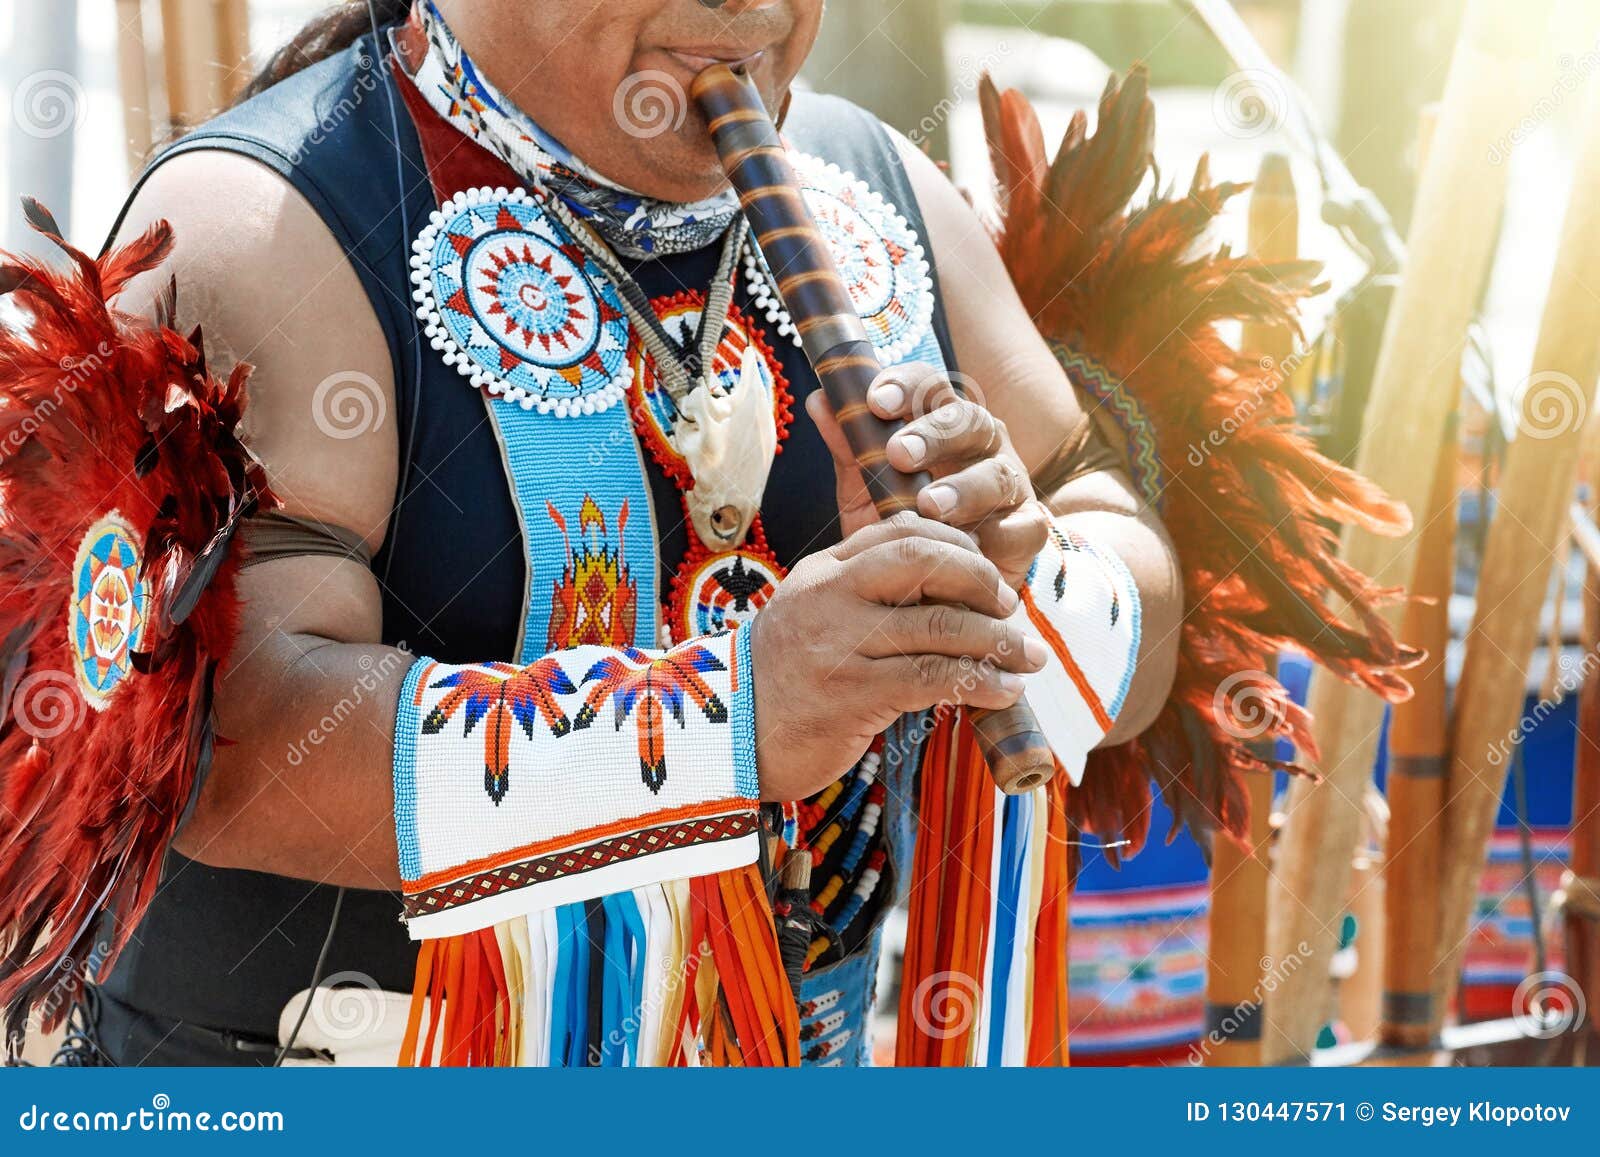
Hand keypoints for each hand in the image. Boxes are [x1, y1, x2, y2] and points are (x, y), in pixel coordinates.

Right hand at [748, 513, 1047, 801]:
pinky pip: (934, 679)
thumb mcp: (813, 618)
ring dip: (998, 641)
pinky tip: (1005, 691)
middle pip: (925, 559)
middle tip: (1011, 606)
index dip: (957, 544)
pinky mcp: (853, 695)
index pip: (902, 531)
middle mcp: (831, 597)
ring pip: (940, 625)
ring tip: (1028, 656)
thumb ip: (864, 596)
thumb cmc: (783, 683)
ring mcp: (840, 644)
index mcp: (824, 572)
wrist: (729, 739)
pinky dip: (981, 683)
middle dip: (982, 579)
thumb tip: (944, 587)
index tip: (986, 572)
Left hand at [806, 364, 1048, 587]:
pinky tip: (971, 542)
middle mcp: (981, 446)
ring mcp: (1010, 485)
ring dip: (964, 487)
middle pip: (969, 420)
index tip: (876, 400)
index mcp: (942, 425)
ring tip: (929, 505)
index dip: (907, 385)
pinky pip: (1023, 524)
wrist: (928, 591)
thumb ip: (848, 449)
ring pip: (998, 472)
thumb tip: (818, 400)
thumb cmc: (899, 527)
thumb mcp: (865, 490)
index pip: (931, 387)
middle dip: (934, 434)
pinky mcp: (1028, 529)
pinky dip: (998, 532)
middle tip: (898, 454)